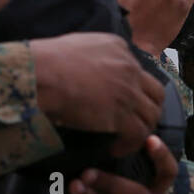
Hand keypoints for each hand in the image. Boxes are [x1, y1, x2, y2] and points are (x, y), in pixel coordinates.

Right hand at [30, 32, 165, 156]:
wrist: (37, 74)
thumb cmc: (44, 61)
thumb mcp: (78, 44)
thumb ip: (94, 54)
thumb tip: (91, 69)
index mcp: (119, 48)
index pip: (139, 71)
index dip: (136, 90)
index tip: (125, 103)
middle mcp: (129, 68)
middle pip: (155, 94)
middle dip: (149, 110)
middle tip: (134, 122)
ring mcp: (128, 92)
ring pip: (151, 115)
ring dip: (141, 130)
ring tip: (125, 139)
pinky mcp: (121, 114)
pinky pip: (138, 134)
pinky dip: (130, 145)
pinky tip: (115, 149)